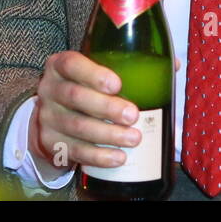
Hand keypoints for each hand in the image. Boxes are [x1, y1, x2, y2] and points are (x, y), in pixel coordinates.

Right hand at [28, 50, 142, 175]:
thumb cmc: (85, 87)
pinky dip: (99, 156)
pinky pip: (76, 151)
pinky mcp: (51, 143)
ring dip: (108, 134)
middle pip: (75, 97)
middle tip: (133, 115)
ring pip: (77, 127)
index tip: (117, 84)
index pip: (71, 65)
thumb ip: (126, 65)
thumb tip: (172, 66)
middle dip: (107, 108)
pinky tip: (118, 157)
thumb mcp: (95, 70)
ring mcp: (48, 117)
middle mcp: (50, 89)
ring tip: (134, 138)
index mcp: (60, 66)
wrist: (55, 113)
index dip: (93, 74)